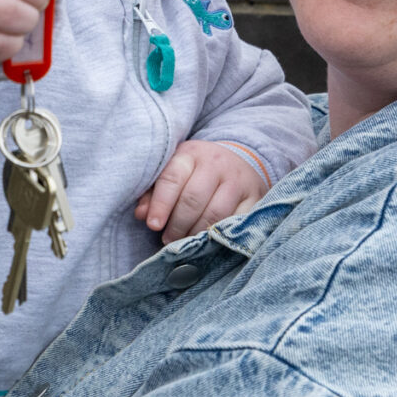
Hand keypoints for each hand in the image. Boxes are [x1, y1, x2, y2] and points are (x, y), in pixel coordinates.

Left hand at [135, 141, 269, 242]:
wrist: (238, 163)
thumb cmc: (196, 173)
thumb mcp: (174, 173)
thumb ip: (153, 193)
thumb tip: (142, 214)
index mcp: (191, 153)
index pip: (172, 179)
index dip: (161, 204)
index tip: (153, 225)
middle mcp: (217, 163)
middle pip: (193, 199)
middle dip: (177, 225)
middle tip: (168, 239)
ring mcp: (238, 180)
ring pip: (215, 214)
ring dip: (196, 233)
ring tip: (185, 242)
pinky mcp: (255, 196)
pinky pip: (236, 221)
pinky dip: (220, 235)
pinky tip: (208, 242)